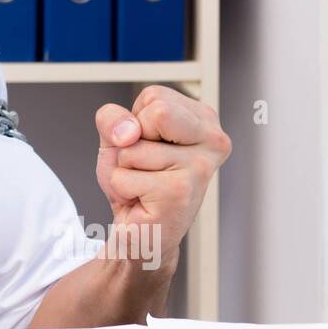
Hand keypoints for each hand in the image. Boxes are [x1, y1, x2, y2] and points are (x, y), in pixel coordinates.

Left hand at [95, 86, 230, 271]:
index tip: (149, 146)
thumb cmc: (134, 181)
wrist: (140, 232)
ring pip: (132, 149)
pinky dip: (123, 190)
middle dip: (132, 140)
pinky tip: (145, 201)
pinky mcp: (180, 193)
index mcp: (204, 119)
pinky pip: (124, 177)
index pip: (154, 96)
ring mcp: (200, 167)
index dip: (136, 121)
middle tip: (146, 165)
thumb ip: (113, 118)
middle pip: (155, 111)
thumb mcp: (116, 137)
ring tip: (145, 186)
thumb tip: (129, 132)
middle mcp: (214, 140)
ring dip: (125, 170)